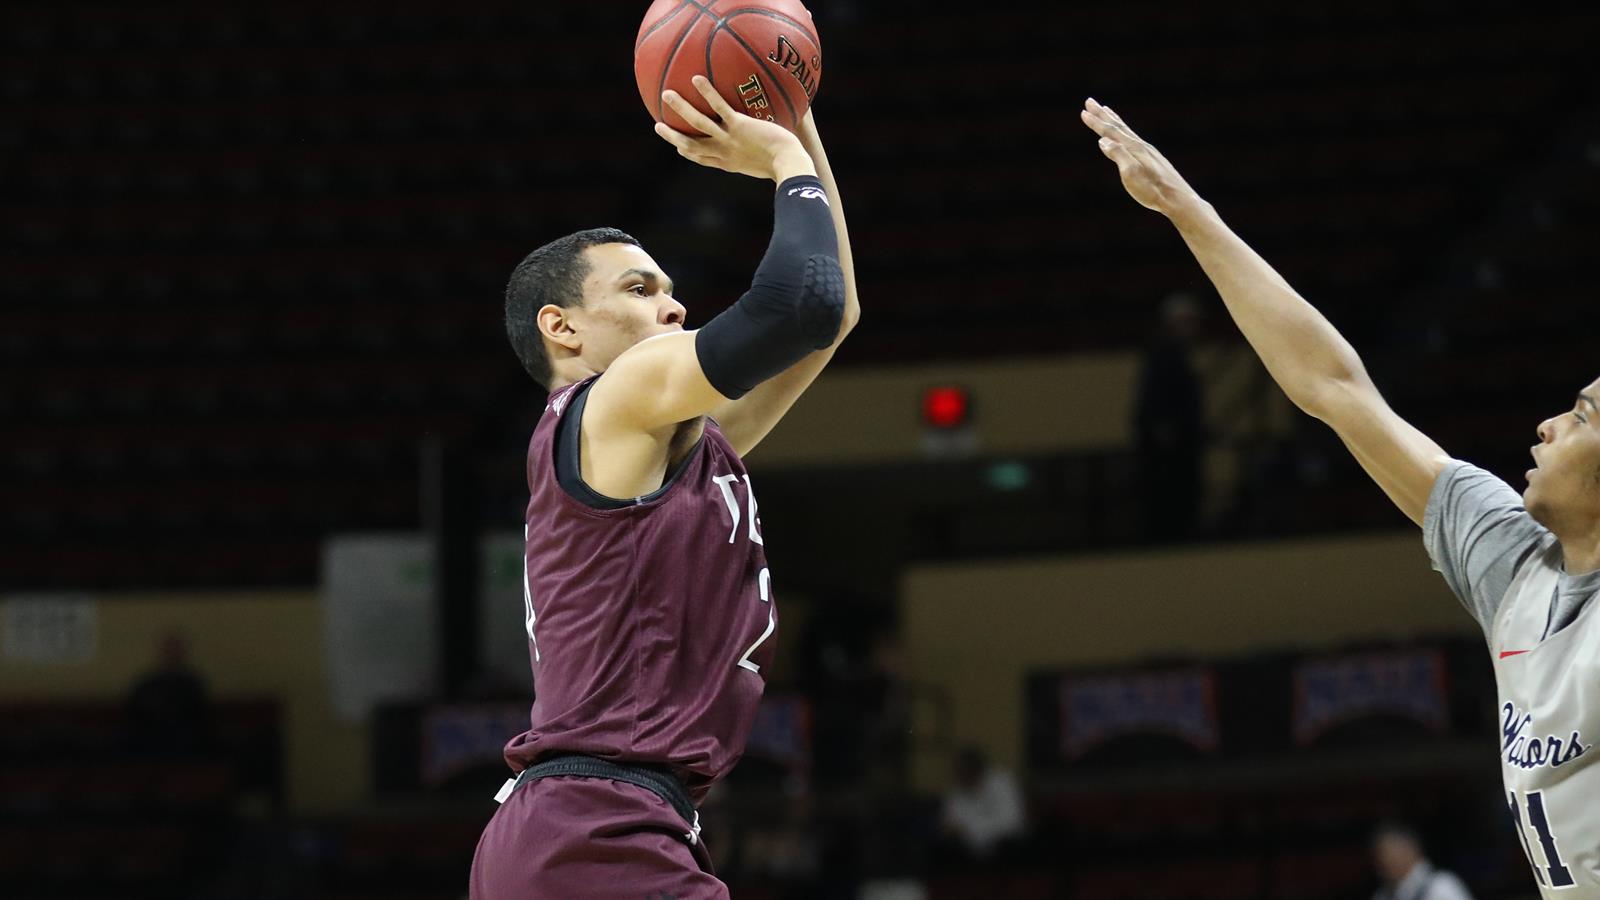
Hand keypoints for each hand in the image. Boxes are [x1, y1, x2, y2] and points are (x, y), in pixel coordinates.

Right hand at [655, 76, 815, 182]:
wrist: (789, 164)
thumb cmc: (786, 166)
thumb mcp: (769, 164)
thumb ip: (762, 155)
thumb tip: (770, 148)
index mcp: (728, 163)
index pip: (702, 159)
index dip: (687, 153)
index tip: (678, 147)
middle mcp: (724, 152)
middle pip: (690, 145)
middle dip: (672, 136)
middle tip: (657, 126)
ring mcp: (729, 139)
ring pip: (698, 124)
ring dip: (680, 109)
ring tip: (666, 94)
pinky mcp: (739, 126)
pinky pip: (719, 107)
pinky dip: (707, 93)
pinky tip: (696, 78)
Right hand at [1080, 98, 1203, 218]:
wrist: (1178, 199)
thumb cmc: (1153, 190)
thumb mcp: (1131, 174)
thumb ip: (1118, 155)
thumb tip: (1103, 141)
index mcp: (1133, 148)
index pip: (1110, 132)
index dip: (1096, 122)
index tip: (1084, 112)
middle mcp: (1140, 146)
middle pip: (1118, 126)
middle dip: (1102, 114)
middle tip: (1090, 101)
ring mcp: (1147, 151)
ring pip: (1127, 131)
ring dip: (1114, 120)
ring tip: (1107, 110)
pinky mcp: (1152, 158)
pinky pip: (1133, 139)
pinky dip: (1125, 132)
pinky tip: (1126, 136)